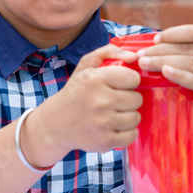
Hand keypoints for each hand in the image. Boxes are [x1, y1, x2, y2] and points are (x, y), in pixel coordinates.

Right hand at [27, 44, 141, 160]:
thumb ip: (108, 52)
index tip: (119, 85)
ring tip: (114, 113)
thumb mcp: (86, 65)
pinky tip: (115, 127)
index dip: (129, 81)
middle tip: (115, 101)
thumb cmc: (76, 91)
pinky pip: (132, 135)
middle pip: (137, 99)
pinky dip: (127, 132)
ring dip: (128, 116)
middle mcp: (100, 101)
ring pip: (136, 118)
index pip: (133, 78)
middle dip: (128, 99)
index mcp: (96, 79)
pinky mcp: (105, 141)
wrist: (55, 123)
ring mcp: (103, 123)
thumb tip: (134, 56)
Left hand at [135, 25, 192, 120]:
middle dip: (159, 51)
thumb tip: (158, 44)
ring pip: (189, 63)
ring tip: (145, 63)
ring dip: (164, 62)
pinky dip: (180, 76)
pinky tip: (166, 72)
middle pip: (186, 49)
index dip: (173, 34)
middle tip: (139, 55)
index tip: (154, 39)